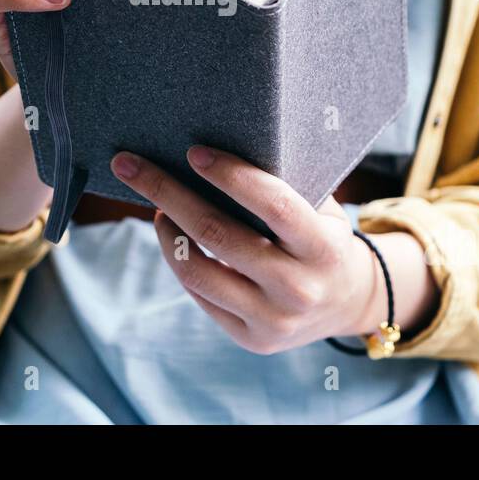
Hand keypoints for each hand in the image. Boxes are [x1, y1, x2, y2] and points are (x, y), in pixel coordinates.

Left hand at [109, 145, 439, 354]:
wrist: (348, 301)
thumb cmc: (323, 236)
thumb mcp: (321, 208)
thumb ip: (284, 184)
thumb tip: (217, 141)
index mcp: (324, 248)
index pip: (275, 205)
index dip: (232, 176)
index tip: (194, 151)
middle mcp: (299, 287)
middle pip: (218, 234)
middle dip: (167, 192)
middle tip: (130, 164)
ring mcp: (273, 319)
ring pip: (198, 271)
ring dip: (167, 230)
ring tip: (158, 205)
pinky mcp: (250, 338)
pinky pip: (199, 294)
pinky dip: (180, 259)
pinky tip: (174, 234)